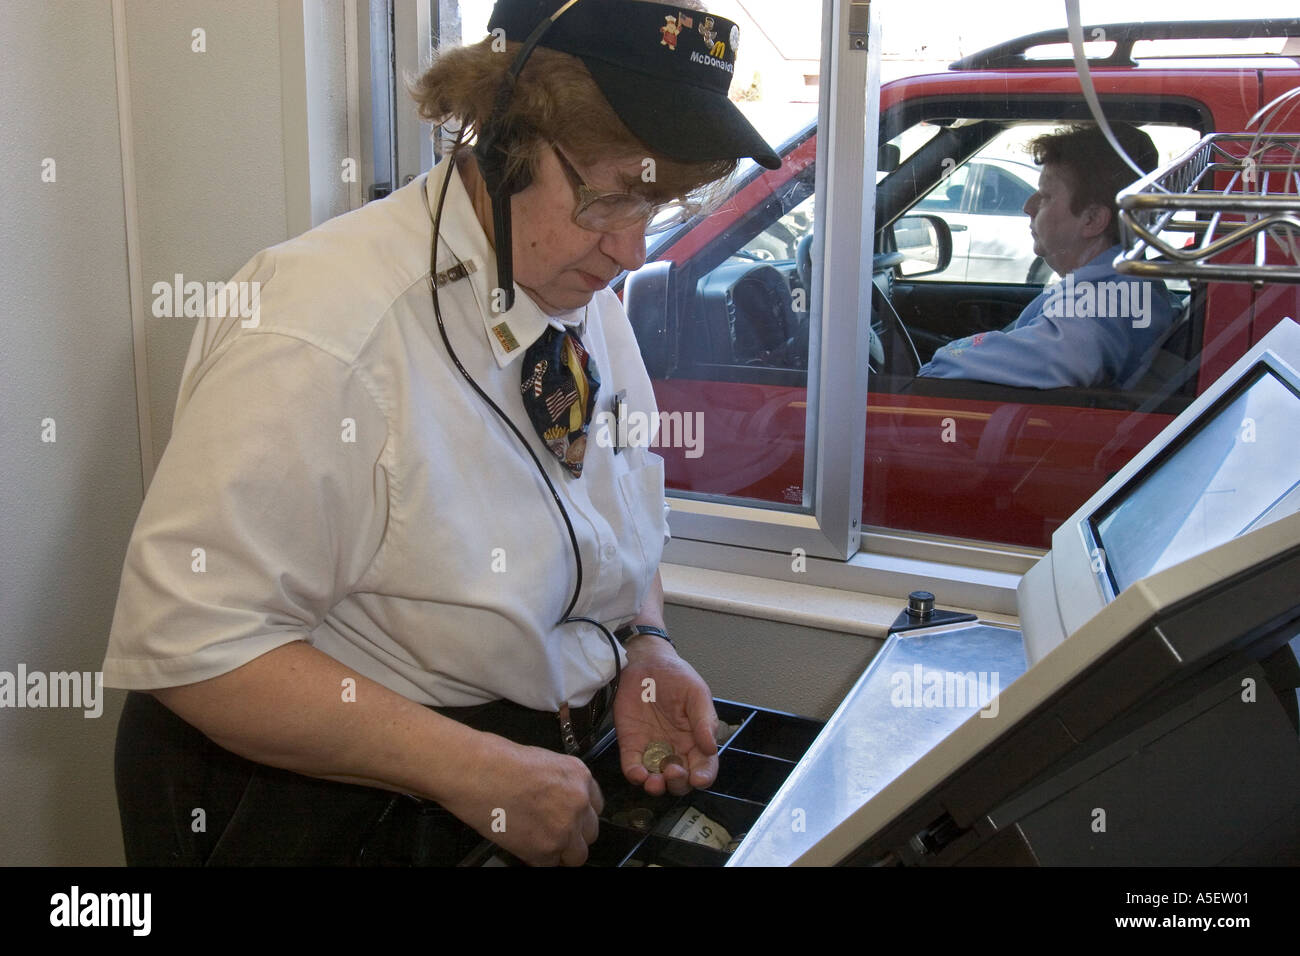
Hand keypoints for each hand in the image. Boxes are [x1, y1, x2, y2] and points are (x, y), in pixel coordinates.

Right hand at [442, 734, 602, 865]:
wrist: (476, 772)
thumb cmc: (498, 760)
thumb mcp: (542, 761)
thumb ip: (559, 783)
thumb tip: (557, 799)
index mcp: (579, 776)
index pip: (595, 806)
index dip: (579, 814)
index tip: (568, 818)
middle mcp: (579, 802)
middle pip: (590, 832)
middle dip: (573, 834)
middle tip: (551, 831)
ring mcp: (565, 828)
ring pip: (577, 855)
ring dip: (561, 851)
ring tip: (539, 842)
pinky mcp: (545, 850)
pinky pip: (550, 864)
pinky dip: (538, 859)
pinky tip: (523, 845)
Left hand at [614, 637, 717, 796]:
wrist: (644, 663)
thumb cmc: (675, 676)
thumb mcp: (696, 693)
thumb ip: (704, 720)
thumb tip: (712, 748)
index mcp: (696, 740)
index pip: (704, 766)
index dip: (704, 777)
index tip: (699, 779)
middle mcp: (675, 750)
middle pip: (681, 780)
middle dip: (679, 783)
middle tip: (673, 771)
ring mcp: (652, 750)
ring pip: (657, 779)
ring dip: (657, 786)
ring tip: (654, 781)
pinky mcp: (631, 746)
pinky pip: (633, 767)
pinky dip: (635, 775)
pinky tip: (638, 773)